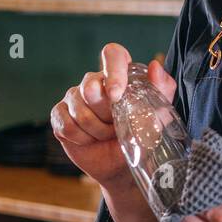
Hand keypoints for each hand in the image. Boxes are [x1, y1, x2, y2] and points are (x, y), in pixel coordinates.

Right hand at [50, 42, 176, 187]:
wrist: (122, 166)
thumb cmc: (140, 137)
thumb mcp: (158, 116)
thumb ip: (162, 90)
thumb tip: (155, 67)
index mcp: (120, 75)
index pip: (113, 54)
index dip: (114, 72)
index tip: (117, 95)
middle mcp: (94, 81)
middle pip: (91, 87)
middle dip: (106, 114)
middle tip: (118, 127)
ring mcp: (74, 97)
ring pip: (79, 109)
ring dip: (96, 130)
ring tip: (107, 135)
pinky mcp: (60, 114)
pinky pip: (66, 124)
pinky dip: (81, 138)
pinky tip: (90, 140)